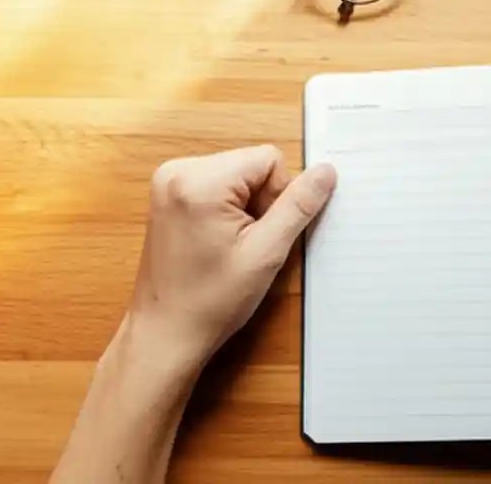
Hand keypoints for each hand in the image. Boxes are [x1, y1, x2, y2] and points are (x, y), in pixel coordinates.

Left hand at [128, 146, 336, 367]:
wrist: (164, 333)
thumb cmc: (210, 302)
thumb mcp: (266, 253)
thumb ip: (299, 206)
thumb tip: (326, 172)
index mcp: (199, 181)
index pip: (269, 159)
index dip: (278, 197)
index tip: (259, 234)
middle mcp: (177, 171)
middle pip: (251, 164)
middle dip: (260, 201)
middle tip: (244, 243)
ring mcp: (168, 181)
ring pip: (237, 174)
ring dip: (245, 207)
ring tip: (228, 245)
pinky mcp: (167, 194)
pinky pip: (217, 184)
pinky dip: (227, 209)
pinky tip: (216, 241)